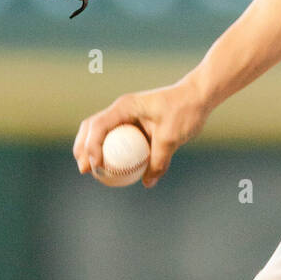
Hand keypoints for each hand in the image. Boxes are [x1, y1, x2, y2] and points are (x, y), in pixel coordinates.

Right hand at [73, 76, 209, 187]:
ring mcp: (125, 114)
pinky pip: (113, 136)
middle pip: (91, 126)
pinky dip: (106, 149)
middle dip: (83, 148)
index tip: (97, 165)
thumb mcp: (172, 137)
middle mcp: (121, 108)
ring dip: (89, 148)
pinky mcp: (133, 122)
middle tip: (85, 170)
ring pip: (98, 130)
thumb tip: (147, 182)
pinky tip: (110, 168)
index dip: (92, 146)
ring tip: (90, 170)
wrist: (197, 97)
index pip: (99, 125)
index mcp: (126, 106)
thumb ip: (159, 160)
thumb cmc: (185, 111)